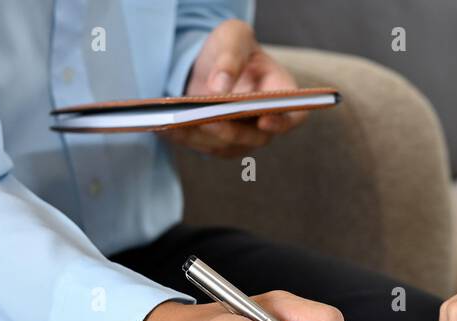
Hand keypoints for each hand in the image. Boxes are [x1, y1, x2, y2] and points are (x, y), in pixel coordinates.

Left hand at [161, 19, 307, 157]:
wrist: (210, 63)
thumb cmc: (230, 47)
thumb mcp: (232, 38)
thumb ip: (230, 58)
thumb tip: (221, 87)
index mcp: (281, 93)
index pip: (293, 115)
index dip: (282, 121)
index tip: (264, 120)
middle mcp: (267, 122)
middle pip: (254, 138)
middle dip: (230, 131)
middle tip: (207, 119)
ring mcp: (245, 138)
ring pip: (226, 146)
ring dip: (201, 136)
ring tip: (176, 121)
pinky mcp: (220, 145)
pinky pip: (203, 147)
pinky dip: (184, 137)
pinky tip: (163, 125)